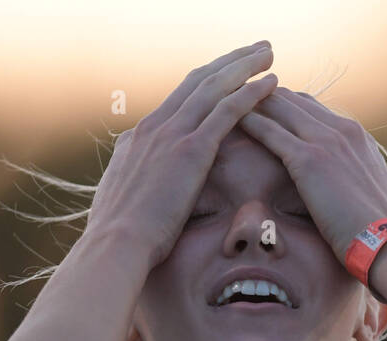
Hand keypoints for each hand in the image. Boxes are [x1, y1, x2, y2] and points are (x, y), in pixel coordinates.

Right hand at [85, 42, 278, 269]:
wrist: (116, 245)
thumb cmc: (120, 237)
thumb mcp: (123, 198)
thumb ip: (137, 180)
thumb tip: (140, 180)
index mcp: (140, 137)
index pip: (178, 98)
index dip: (206, 81)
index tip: (226, 72)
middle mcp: (155, 127)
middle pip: (198, 80)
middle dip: (229, 61)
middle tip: (255, 50)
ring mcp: (172, 135)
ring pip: (214, 86)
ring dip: (244, 66)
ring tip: (268, 53)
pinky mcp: (191, 150)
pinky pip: (227, 111)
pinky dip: (250, 93)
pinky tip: (271, 84)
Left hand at [235, 88, 386, 267]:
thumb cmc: (379, 234)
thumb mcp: (366, 198)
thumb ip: (349, 184)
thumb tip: (341, 197)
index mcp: (356, 136)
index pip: (310, 107)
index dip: (283, 108)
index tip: (262, 113)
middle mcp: (341, 129)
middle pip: (291, 98)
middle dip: (260, 98)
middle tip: (229, 102)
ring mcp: (326, 140)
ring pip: (277, 106)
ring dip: (248, 103)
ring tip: (219, 106)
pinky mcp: (309, 160)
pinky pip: (269, 131)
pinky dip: (247, 122)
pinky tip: (225, 125)